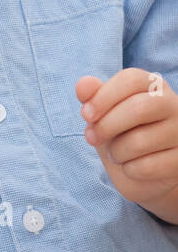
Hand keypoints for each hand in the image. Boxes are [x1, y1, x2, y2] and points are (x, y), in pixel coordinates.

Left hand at [76, 69, 177, 206]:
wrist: (145, 172)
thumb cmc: (122, 132)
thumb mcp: (104, 112)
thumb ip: (93, 96)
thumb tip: (83, 85)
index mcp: (153, 85)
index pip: (131, 79)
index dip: (103, 96)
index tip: (85, 115)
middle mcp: (173, 105)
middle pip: (139, 108)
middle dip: (106, 125)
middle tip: (91, 137)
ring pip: (140, 141)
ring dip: (116, 151)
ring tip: (114, 153)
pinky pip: (147, 167)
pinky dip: (129, 169)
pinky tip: (130, 167)